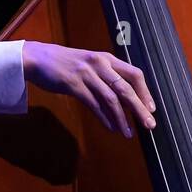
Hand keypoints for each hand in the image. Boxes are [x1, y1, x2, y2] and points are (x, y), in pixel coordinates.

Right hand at [21, 41, 156, 137]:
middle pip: (126, 88)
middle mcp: (100, 64)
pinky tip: (111, 128)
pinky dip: (104, 118)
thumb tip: (127, 98)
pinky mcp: (73, 84)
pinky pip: (93, 104)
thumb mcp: (92, 63)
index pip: (134, 74)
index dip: (145, 92)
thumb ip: (108, 76)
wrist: (40, 58)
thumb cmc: (68, 63)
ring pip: (111, 99)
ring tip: (128, 133)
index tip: (152, 108)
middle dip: (139, 108)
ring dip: (122, 118)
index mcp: (107, 58)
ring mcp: (87, 74)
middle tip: (149, 125)